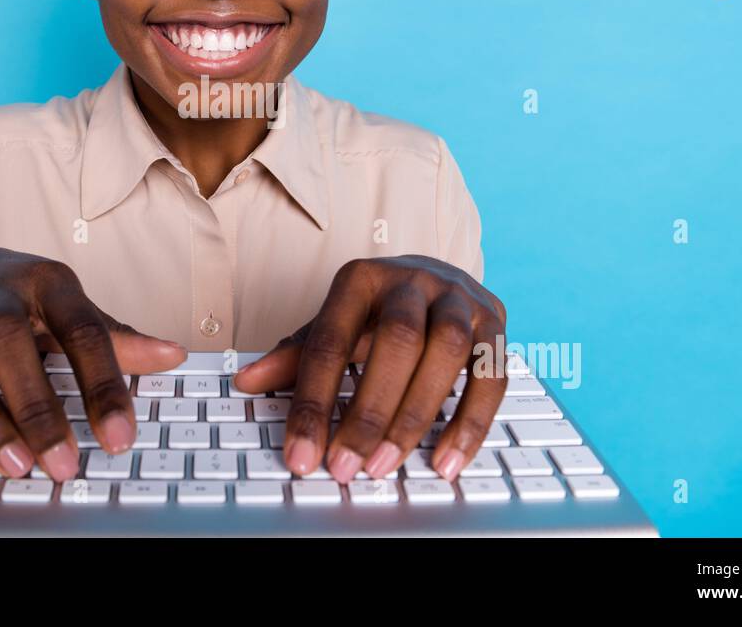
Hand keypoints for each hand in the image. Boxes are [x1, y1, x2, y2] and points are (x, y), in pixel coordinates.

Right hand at [0, 247, 186, 484]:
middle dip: (36, 404)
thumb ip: (118, 339)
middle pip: (9, 339)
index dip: (102, 384)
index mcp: (46, 280)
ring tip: (13, 468)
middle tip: (62, 463)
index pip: (81, 329)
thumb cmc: (35, 301)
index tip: (120, 437)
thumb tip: (173, 356)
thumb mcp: (78, 310)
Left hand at [232, 254, 506, 483]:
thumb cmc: (376, 310)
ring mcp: (458, 298)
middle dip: (368, 411)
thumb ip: (295, 354)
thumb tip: (245, 383)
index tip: (302, 455)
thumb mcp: (334, 323)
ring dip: (417, 416)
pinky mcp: (495, 322)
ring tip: (388, 465)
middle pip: (396, 341)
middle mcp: (412, 281)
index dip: (313, 401)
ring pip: (446, 352)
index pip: (330, 341)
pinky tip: (448, 461)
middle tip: (348, 466)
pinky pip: (492, 374)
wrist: (437, 274)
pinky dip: (471, 423)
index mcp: (361, 278)